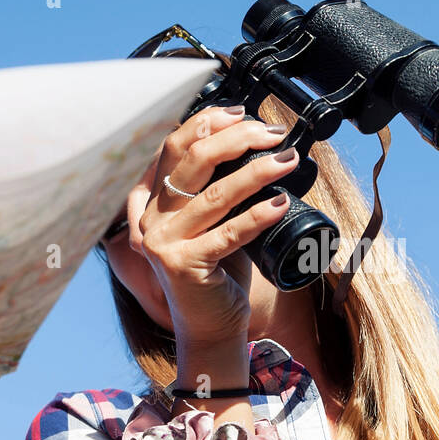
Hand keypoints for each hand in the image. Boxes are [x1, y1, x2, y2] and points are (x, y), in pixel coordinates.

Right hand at [125, 106, 298, 347]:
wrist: (211, 325)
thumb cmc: (217, 272)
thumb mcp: (212, 223)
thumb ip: (216, 188)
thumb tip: (260, 144)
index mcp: (153, 203)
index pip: (171, 147)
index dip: (206, 123)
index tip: (243, 114)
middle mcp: (151, 220)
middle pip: (190, 161)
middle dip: (236, 139)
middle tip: (273, 135)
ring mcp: (162, 244)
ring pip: (212, 194)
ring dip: (256, 172)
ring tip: (287, 160)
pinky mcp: (182, 266)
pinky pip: (227, 233)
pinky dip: (256, 217)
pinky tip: (279, 205)